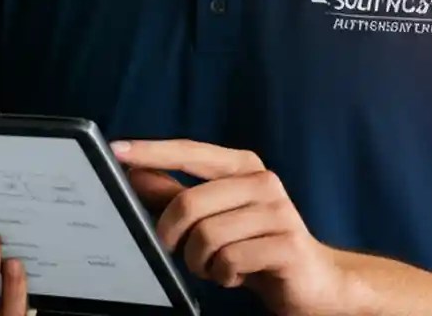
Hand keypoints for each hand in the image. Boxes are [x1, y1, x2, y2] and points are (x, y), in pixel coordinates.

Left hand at [113, 140, 356, 315]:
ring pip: (206, 236)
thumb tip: (133, 173)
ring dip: (200, 262)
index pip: (189, 151)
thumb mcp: (212, 217)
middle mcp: (263, 182)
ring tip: (214, 266)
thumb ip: (174, 194)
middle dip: (172, 235)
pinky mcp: (287, 245)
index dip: (151, 151)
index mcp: (242, 167)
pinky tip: (235, 275)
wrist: (315, 281)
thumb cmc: (254, 246)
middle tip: (176, 251)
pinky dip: (222, 276)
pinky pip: (228, 261)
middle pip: (189, 202)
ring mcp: (278, 212)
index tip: (116, 151)